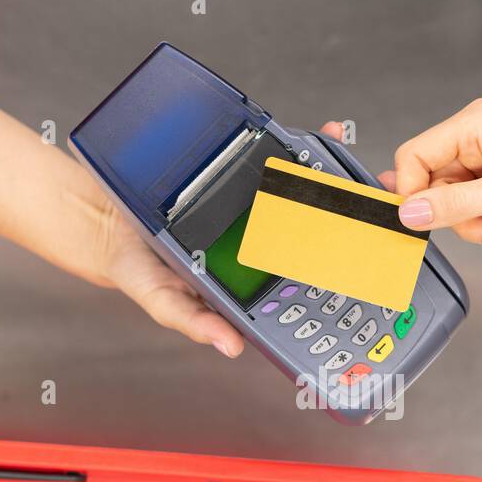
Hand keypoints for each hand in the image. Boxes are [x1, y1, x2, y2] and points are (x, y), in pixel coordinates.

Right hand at [85, 122, 353, 358]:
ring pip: (303, 197)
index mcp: (249, 281)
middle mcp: (257, 245)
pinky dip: (302, 147)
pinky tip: (325, 134)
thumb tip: (230, 347)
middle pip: (313, 236)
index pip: (300, 284)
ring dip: (332, 182)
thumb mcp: (164, 301)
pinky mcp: (239, 179)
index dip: (335, 280)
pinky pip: (276, 163)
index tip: (364, 267)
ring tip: (362, 171)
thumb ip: (195, 322)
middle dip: (347, 224)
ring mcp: (252, 211)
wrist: (105, 221)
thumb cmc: (140, 269)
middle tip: (376, 213)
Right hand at [384, 98, 481, 245]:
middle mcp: (479, 139)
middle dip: (461, 215)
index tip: (423, 220)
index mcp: (475, 124)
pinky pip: (479, 212)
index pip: (414, 156)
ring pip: (456, 206)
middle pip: (434, 187)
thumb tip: (409, 212)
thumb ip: (453, 205)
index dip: (413, 192)